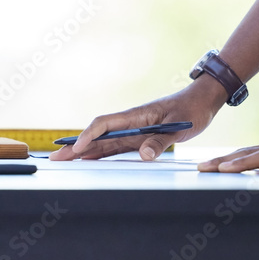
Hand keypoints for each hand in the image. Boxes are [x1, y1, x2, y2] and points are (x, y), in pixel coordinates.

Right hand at [49, 79, 225, 161]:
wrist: (203, 99)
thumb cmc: (192, 109)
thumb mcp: (179, 127)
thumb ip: (160, 141)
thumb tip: (142, 155)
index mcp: (137, 115)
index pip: (105, 124)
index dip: (89, 136)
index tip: (76, 149)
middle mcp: (132, 122)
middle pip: (99, 134)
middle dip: (77, 146)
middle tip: (56, 157)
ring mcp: (134, 129)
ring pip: (104, 141)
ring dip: (85, 150)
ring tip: (65, 160)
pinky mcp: (140, 135)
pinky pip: (116, 145)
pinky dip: (101, 152)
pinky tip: (90, 159)